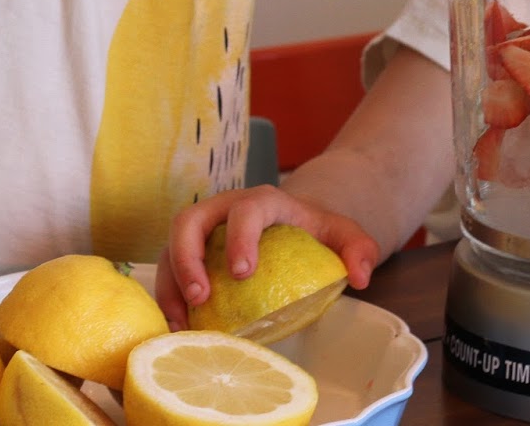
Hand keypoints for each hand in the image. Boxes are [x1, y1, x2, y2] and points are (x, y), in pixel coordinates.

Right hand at [155, 184, 378, 329]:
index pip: (247, 209)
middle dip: (189, 258)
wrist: (291, 224)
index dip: (240, 237)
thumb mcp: (342, 233)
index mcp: (262, 200)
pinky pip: (168, 268)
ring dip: (171, 283)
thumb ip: (359, 248)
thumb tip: (362, 277)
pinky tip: (179, 328)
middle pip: (191, 219)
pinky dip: (168, 297)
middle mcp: (223, 208)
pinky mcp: (189, 250)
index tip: (243, 273)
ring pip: (171, 245)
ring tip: (182, 322)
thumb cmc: (312, 230)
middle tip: (201, 298)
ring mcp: (202, 229)